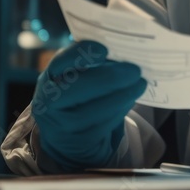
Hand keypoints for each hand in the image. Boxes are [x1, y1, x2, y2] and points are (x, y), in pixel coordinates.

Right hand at [32, 40, 146, 171]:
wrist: (65, 135)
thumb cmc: (76, 96)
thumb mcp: (74, 78)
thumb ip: (91, 64)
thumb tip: (122, 52)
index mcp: (50, 78)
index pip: (60, 63)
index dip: (80, 54)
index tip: (103, 49)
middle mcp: (50, 101)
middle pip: (77, 89)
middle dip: (109, 78)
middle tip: (134, 70)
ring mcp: (62, 123)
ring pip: (92, 110)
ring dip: (122, 95)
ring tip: (140, 83)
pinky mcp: (78, 140)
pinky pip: (102, 124)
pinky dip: (120, 109)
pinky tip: (131, 98)